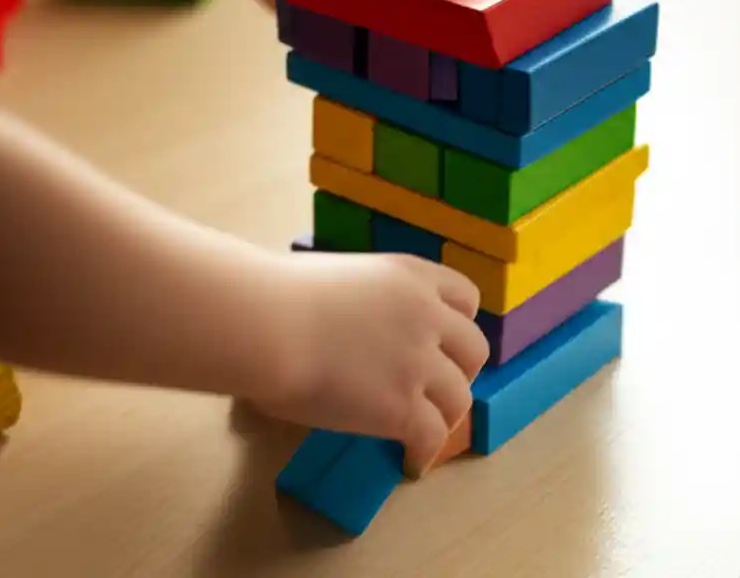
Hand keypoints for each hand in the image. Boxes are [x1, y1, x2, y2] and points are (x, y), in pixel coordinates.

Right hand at [254, 251, 488, 475]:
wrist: (266, 324)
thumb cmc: (276, 295)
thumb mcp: (338, 277)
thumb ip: (361, 300)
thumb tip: (343, 324)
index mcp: (412, 276)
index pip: (465, 298)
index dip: (459, 323)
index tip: (445, 341)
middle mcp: (428, 316)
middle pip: (474, 349)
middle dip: (462, 371)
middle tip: (438, 387)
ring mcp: (420, 362)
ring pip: (460, 397)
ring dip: (447, 415)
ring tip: (428, 430)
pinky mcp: (404, 406)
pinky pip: (432, 437)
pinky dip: (424, 453)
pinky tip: (410, 463)